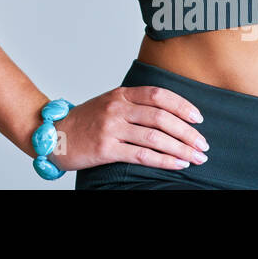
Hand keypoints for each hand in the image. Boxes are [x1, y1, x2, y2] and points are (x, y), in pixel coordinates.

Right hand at [48, 84, 208, 172]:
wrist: (53, 133)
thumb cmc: (85, 121)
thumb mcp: (109, 104)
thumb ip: (133, 104)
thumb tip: (169, 114)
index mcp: (120, 94)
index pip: (158, 95)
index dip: (182, 105)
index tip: (199, 118)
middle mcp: (117, 108)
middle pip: (161, 117)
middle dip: (188, 132)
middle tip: (203, 144)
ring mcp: (111, 128)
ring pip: (155, 137)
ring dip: (181, 148)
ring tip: (197, 157)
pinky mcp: (106, 149)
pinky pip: (142, 155)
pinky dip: (164, 160)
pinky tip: (178, 164)